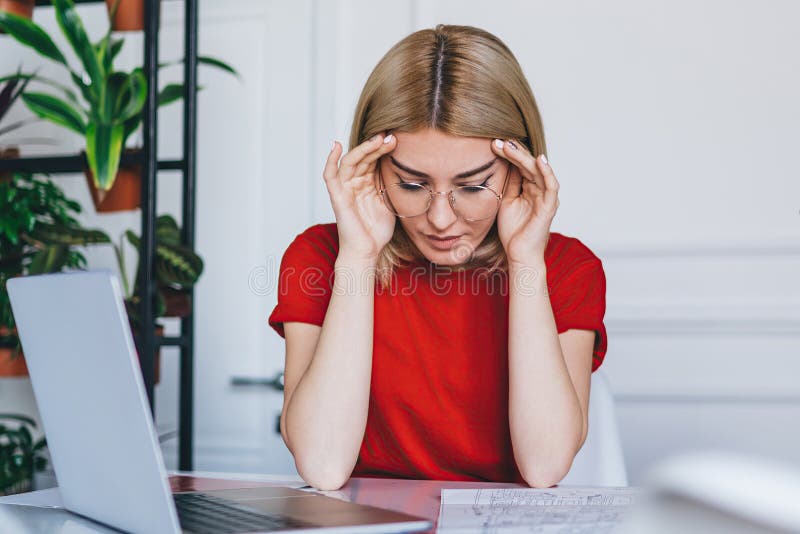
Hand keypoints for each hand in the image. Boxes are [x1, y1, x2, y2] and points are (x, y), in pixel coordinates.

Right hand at [323, 133, 396, 261]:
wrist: (367, 252)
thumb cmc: (376, 232)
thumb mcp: (390, 202)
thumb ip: (391, 186)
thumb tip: (405, 168)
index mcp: (367, 184)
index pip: (373, 159)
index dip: (383, 148)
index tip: (399, 140)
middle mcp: (355, 183)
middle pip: (363, 157)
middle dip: (377, 145)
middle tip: (391, 137)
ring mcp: (345, 189)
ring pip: (351, 161)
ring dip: (364, 149)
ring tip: (379, 140)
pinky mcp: (337, 197)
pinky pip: (330, 176)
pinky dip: (331, 160)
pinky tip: (337, 146)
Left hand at [491, 138, 559, 265]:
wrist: (518, 254)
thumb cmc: (513, 231)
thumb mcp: (506, 201)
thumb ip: (509, 183)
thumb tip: (505, 164)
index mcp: (529, 188)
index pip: (520, 165)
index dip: (508, 154)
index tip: (492, 144)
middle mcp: (539, 189)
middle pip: (528, 164)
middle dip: (513, 151)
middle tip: (498, 141)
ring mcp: (546, 197)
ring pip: (537, 170)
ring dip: (524, 157)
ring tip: (510, 145)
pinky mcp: (549, 206)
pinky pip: (551, 186)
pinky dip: (547, 172)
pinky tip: (539, 160)